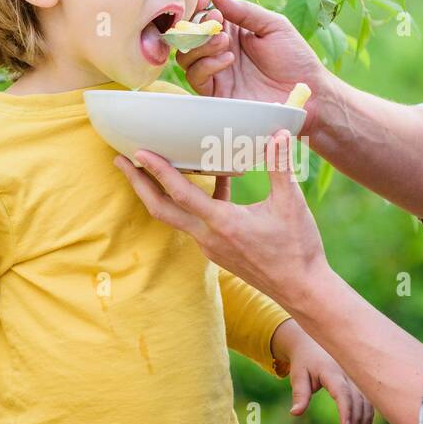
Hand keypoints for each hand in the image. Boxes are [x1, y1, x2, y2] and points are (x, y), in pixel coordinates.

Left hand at [113, 129, 328, 311]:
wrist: (302, 290)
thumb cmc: (297, 249)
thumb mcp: (291, 204)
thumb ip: (280, 166)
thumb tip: (280, 133)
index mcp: (223, 224)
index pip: (180, 193)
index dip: (157, 171)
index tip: (137, 153)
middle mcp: (209, 237)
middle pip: (161, 209)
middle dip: (138, 184)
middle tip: (120, 161)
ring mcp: (211, 247)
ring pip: (175, 217)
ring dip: (160, 193)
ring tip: (152, 168)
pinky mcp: (219, 251)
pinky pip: (196, 222)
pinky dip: (193, 201)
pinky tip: (215, 182)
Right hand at [184, 0, 330, 138]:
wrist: (309, 93)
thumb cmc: (296, 58)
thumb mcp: (274, 26)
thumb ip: (245, 12)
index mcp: (234, 33)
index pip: (204, 18)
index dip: (200, 9)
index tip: (206, 1)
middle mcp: (220, 51)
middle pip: (189, 37)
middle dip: (197, 26)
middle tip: (216, 22)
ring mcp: (218, 73)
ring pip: (186, 57)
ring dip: (200, 45)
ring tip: (224, 42)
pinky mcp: (218, 94)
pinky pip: (196, 78)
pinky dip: (206, 65)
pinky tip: (228, 60)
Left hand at [277, 322, 374, 423]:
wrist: (314, 345)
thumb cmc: (305, 362)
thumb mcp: (298, 375)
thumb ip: (299, 394)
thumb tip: (295, 413)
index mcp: (331, 371)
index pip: (342, 391)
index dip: (345, 409)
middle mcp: (348, 373)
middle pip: (357, 398)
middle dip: (356, 420)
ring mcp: (355, 377)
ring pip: (366, 400)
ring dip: (364, 420)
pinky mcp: (359, 382)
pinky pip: (368, 399)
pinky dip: (368, 414)